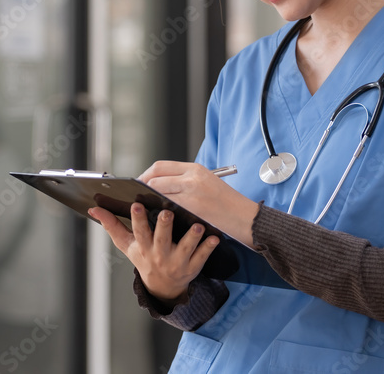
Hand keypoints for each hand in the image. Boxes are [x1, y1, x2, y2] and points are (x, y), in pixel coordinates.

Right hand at [89, 202, 218, 301]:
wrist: (162, 287)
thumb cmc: (144, 258)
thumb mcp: (126, 245)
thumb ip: (112, 226)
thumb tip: (94, 209)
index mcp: (142, 247)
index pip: (138, 232)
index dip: (137, 219)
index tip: (137, 204)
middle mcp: (159, 255)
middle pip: (161, 239)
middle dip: (163, 226)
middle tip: (166, 212)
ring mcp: (176, 262)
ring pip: (184, 248)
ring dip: (191, 237)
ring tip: (197, 225)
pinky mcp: (192, 267)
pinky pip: (202, 257)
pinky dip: (208, 247)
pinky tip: (215, 237)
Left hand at [139, 160, 259, 247]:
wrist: (246, 218)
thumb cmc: (227, 204)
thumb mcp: (207, 183)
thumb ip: (185, 181)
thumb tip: (159, 184)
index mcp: (195, 169)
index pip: (161, 166)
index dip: (146, 175)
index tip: (141, 182)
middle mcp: (192, 177)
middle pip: (155, 175)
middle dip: (143, 184)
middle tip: (138, 194)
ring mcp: (191, 191)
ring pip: (158, 190)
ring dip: (148, 197)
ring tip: (144, 204)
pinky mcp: (192, 207)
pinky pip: (167, 206)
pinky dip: (159, 208)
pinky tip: (156, 214)